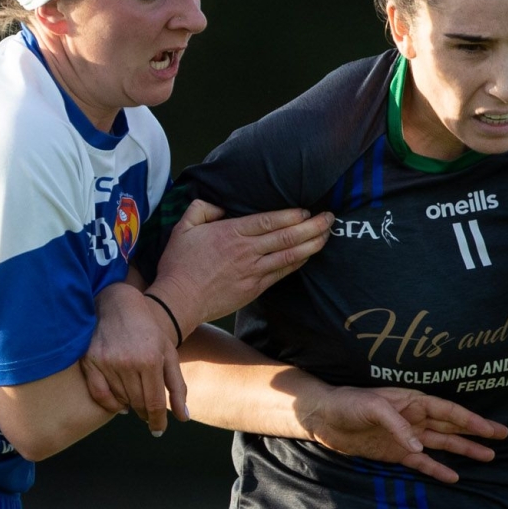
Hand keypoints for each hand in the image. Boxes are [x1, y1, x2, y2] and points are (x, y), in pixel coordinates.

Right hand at [82, 283, 187, 434]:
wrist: (119, 305)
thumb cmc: (149, 332)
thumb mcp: (169, 355)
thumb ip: (177, 387)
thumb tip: (184, 417)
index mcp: (150, 360)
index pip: (155, 403)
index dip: (158, 421)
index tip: (158, 430)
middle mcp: (127, 362)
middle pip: (137, 403)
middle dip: (145, 413)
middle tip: (148, 415)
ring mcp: (106, 362)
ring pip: (120, 400)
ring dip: (129, 405)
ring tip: (135, 402)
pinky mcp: (89, 360)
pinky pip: (98, 394)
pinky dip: (109, 404)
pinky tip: (119, 404)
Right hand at [148, 199, 332, 328]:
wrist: (178, 301)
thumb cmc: (178, 264)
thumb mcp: (183, 227)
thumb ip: (202, 208)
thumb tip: (221, 206)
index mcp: (230, 233)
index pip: (268, 221)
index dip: (291, 215)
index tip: (307, 210)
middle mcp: (246, 251)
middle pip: (286, 237)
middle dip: (312, 226)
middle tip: (329, 218)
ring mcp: (252, 271)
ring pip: (290, 256)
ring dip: (312, 244)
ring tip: (327, 235)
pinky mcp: (254, 288)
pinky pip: (282, 273)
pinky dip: (298, 263)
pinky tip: (309, 255)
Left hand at [299, 386, 507, 484]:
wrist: (323, 417)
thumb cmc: (348, 403)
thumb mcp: (372, 407)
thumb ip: (398, 425)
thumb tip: (420, 446)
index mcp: (413, 402)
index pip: (449, 412)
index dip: (473, 420)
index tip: (493, 429)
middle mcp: (415, 418)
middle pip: (452, 427)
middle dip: (477, 432)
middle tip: (501, 438)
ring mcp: (407, 437)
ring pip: (442, 445)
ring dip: (464, 450)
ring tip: (487, 456)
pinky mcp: (395, 453)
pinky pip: (421, 462)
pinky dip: (437, 469)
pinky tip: (453, 477)